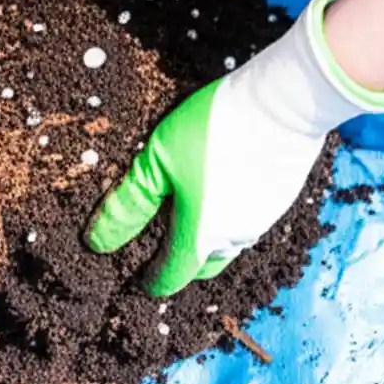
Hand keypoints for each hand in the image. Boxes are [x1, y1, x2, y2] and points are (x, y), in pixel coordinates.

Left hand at [86, 0, 383, 296]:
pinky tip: (220, 190)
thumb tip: (99, 242)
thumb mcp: (158, 160)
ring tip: (187, 215)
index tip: (137, 277)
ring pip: (228, 243)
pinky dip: (229, 216)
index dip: (150, 281)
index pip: (170, 278)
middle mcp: (234, 238)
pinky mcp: (281, 200)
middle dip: (180, 263)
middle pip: (201, 266)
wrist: (285, 103)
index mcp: (200, 237)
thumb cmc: (214, 129)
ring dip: (207, 239)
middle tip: (159, 247)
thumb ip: (129, 204)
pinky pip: (249, 220)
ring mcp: (263, 220)